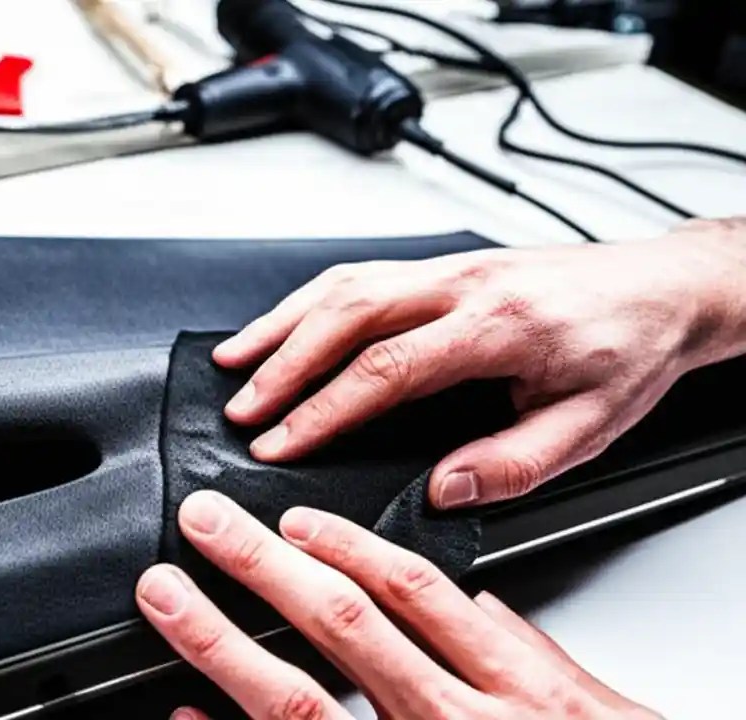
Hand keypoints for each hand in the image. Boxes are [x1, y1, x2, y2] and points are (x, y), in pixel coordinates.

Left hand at [136, 490, 661, 719]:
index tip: (292, 519)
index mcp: (515, 690)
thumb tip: (483, 607)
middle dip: (262, 566)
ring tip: (168, 597)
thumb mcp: (600, 713)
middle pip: (343, 626)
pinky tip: (186, 715)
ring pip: (299, 701)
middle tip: (204, 525)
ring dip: (221, 641)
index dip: (346, 545)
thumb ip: (533, 655)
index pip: (415, 594)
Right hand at [213, 218, 745, 507]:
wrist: (664, 288)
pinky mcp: (442, 264)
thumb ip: (510, 465)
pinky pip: (360, 274)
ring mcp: (449, 267)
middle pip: (347, 314)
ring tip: (236, 362)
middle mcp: (464, 285)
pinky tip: (283, 327)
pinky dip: (309, 302)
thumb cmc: (629, 351)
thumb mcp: (589, 428)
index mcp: (499, 326)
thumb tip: (440, 488)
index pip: (386, 369)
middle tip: (240, 409)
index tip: (281, 443)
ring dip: (282, 323)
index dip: (323, 410)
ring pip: (344, 284)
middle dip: (283, 364)